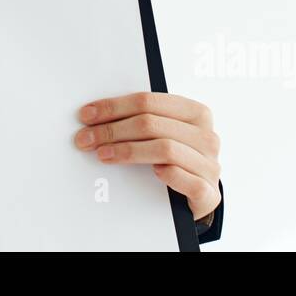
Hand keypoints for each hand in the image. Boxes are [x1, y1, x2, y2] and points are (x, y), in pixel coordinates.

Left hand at [74, 92, 221, 221]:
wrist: (200, 194)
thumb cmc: (177, 159)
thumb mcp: (164, 133)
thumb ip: (142, 121)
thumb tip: (95, 116)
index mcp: (194, 112)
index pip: (147, 101)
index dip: (113, 107)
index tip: (87, 115)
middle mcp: (205, 135)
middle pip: (151, 124)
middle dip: (112, 130)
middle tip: (86, 138)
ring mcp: (209, 163)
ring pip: (164, 148)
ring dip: (127, 151)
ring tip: (102, 154)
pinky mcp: (209, 191)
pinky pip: (186, 179)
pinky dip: (168, 174)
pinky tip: (152, 172)